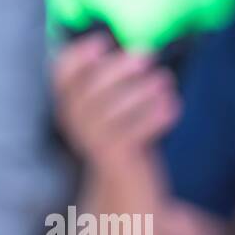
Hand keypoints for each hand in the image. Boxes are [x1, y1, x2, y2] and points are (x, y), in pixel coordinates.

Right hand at [52, 33, 180, 165]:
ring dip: (139, 92)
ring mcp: (91, 142)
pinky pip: (129, 135)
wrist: (125, 193)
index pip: (62, 76)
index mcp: (70, 104)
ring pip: (109, 112)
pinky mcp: (112, 159)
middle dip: (116, 70)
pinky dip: (151, 118)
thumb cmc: (125, 140)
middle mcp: (73, 123)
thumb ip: (117, 83)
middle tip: (146, 54)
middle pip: (87, 91)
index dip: (78, 57)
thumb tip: (137, 49)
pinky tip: (173, 105)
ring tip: (165, 80)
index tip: (103, 41)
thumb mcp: (115, 108)